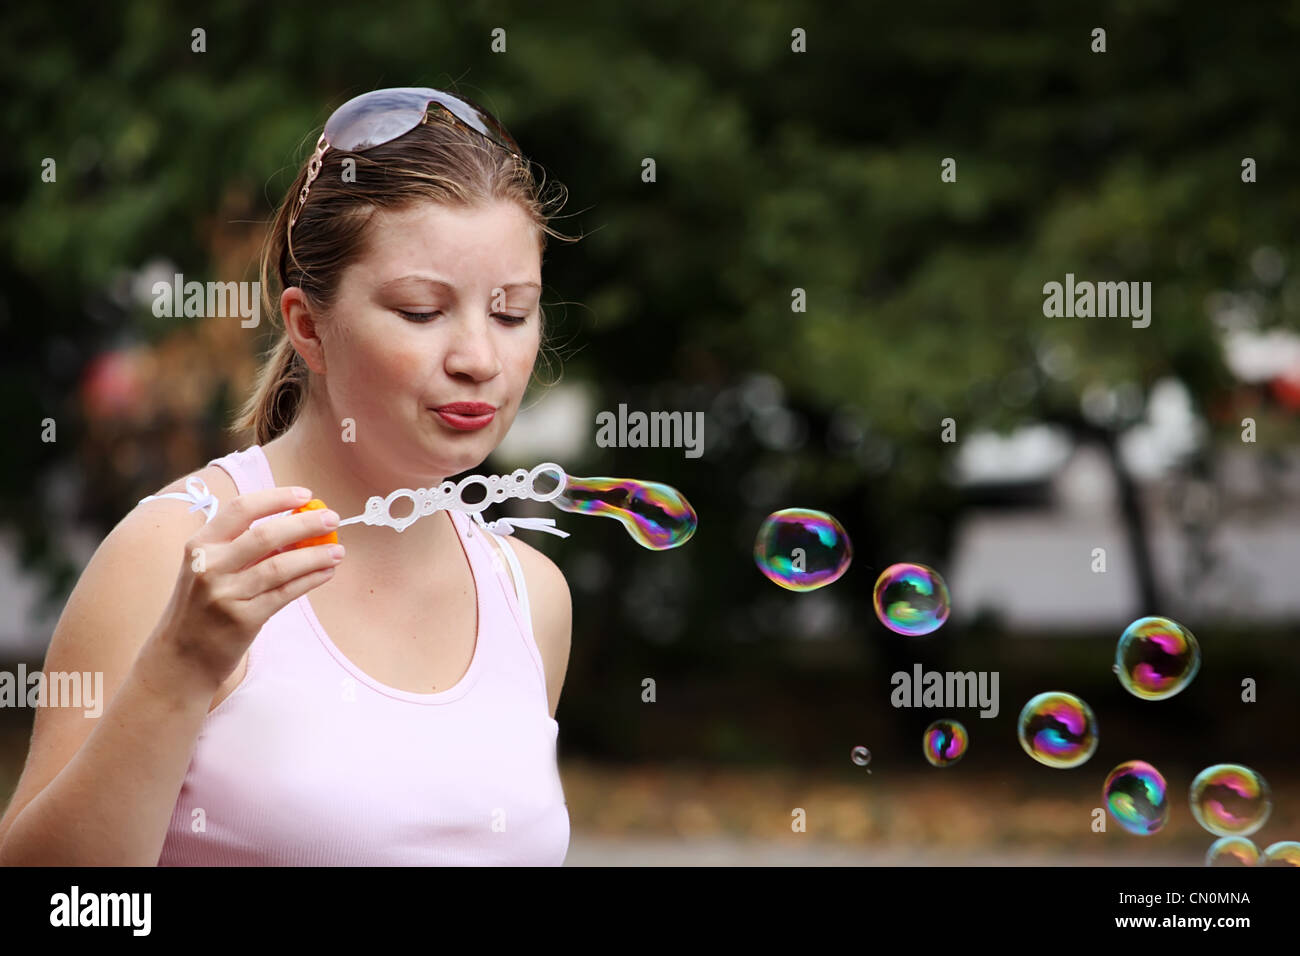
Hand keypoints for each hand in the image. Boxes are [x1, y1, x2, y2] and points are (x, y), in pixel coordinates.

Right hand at [157, 486, 343, 686]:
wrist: (180, 658)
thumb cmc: (201, 606)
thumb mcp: (208, 568)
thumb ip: (242, 546)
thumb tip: (296, 523)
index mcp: (200, 545)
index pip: (241, 509)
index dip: (277, 498)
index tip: (305, 494)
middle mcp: (210, 566)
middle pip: (266, 535)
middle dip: (305, 523)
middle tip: (332, 518)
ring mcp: (226, 594)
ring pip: (281, 566)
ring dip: (315, 555)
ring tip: (337, 550)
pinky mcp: (243, 619)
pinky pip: (286, 593)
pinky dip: (310, 580)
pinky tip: (326, 572)